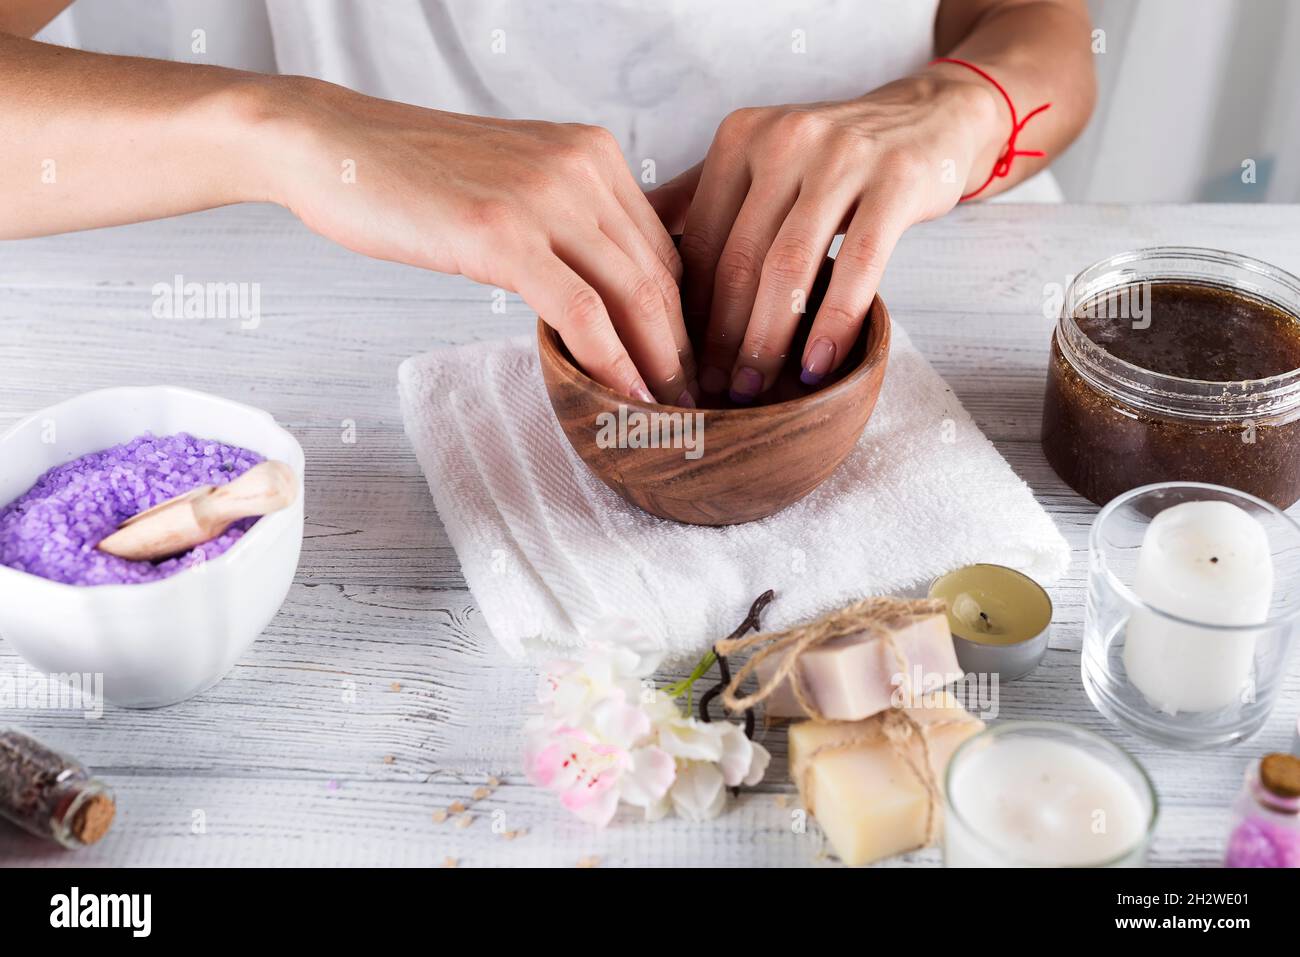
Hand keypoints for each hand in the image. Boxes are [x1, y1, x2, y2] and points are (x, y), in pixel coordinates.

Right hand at [267, 77, 695, 403]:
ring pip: (634, 294)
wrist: (332, 146)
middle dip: (684, 350)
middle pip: (663, 274)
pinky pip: (582, 310)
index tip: (687, 369)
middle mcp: (583, 166)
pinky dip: (612, 361)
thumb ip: (568, 226)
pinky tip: (624, 398)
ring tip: (669, 416)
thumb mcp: (514, 187)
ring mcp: (544, 196)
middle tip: (692, 406)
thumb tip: (606, 297)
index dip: (684, 318)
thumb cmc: (414, 177)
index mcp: (592, 154)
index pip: (665, 248)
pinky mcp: (503, 232)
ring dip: (659, 365)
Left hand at [650, 70, 1000, 401]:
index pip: (701, 239)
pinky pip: (858, 265)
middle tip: (714, 389)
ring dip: (768, 339)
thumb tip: (626, 254)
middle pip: (739, 258)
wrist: (929, 119)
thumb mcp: (762, 162)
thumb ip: (700, 200)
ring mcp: (842, 157)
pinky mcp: (896, 180)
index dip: (688, 309)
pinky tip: (817, 365)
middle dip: (723, 336)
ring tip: (757, 387)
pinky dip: (833, 323)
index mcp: (740, 138)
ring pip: (789, 266)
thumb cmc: (834, 159)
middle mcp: (784, 139)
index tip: (683, 362)